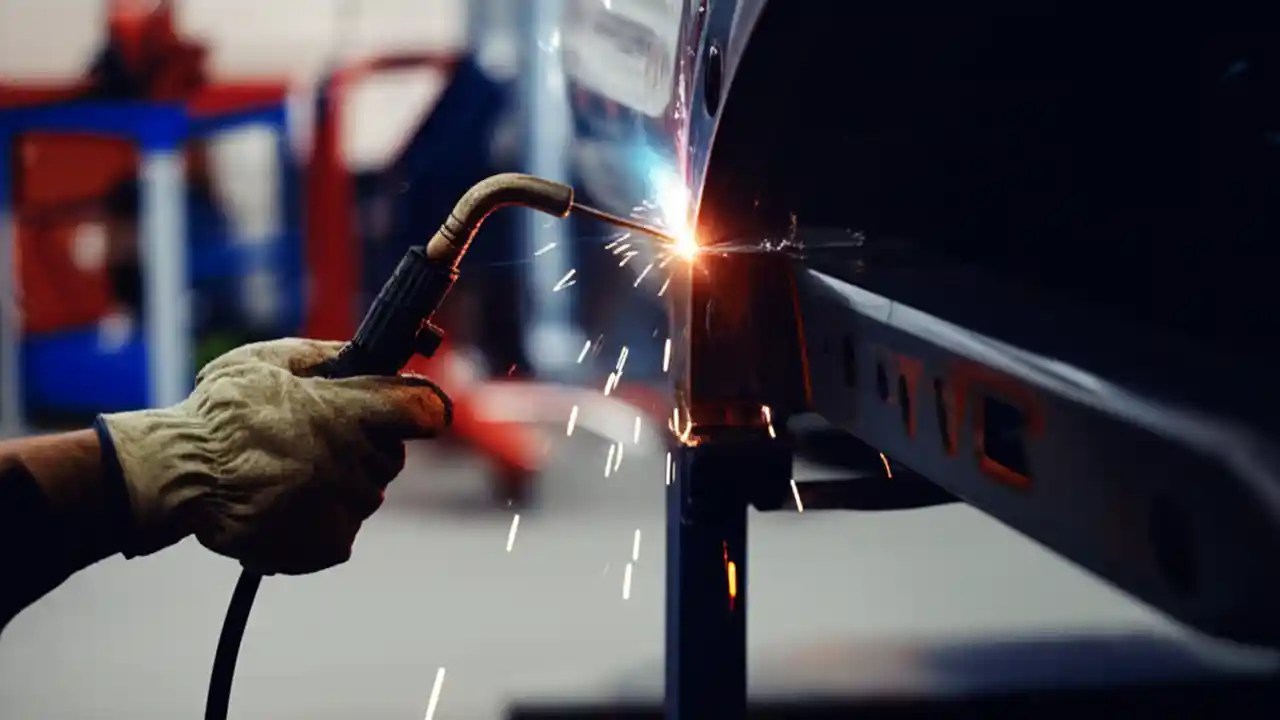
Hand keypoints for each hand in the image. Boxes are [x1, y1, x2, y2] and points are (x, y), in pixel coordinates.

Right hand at [100, 339, 449, 573]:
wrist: (175, 475)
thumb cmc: (218, 413)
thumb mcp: (267, 361)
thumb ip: (324, 355)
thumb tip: (365, 355)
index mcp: (344, 413)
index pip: (422, 411)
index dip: (422, 409)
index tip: (414, 411)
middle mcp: (350, 462)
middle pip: (392, 457)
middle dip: (368, 447)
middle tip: (321, 442)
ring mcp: (340, 507)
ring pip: (367, 495)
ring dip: (342, 486)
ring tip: (291, 475)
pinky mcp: (326, 546)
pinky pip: (344, 531)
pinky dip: (322, 522)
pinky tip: (286, 507)